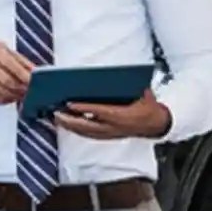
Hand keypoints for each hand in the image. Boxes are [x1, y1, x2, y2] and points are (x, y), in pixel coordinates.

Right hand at [0, 41, 33, 104]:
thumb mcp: (10, 53)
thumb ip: (24, 64)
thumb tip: (38, 75)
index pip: (12, 65)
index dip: (24, 76)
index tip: (34, 83)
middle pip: (5, 81)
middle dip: (20, 89)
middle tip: (29, 93)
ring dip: (12, 96)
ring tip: (21, 96)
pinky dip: (4, 100)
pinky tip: (10, 98)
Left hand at [54, 89, 171, 139]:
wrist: (156, 125)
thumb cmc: (147, 106)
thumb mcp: (143, 93)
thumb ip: (131, 84)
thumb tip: (118, 74)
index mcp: (122, 116)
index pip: (100, 112)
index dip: (84, 109)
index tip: (70, 103)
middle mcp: (114, 128)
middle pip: (87, 126)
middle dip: (70, 120)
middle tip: (55, 112)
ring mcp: (110, 134)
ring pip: (86, 132)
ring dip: (70, 126)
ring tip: (56, 117)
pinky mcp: (108, 136)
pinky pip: (88, 134)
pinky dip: (77, 129)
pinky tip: (67, 123)